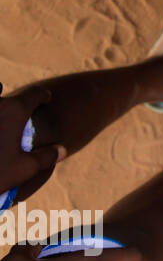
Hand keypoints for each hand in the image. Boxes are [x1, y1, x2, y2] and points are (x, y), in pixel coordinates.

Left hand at [0, 83, 62, 201]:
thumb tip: (60, 150)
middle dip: (15, 100)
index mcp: (14, 110)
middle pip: (7, 92)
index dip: (43, 95)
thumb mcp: (25, 168)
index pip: (34, 94)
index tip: (46, 98)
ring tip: (1, 108)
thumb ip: (46, 156)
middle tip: (18, 107)